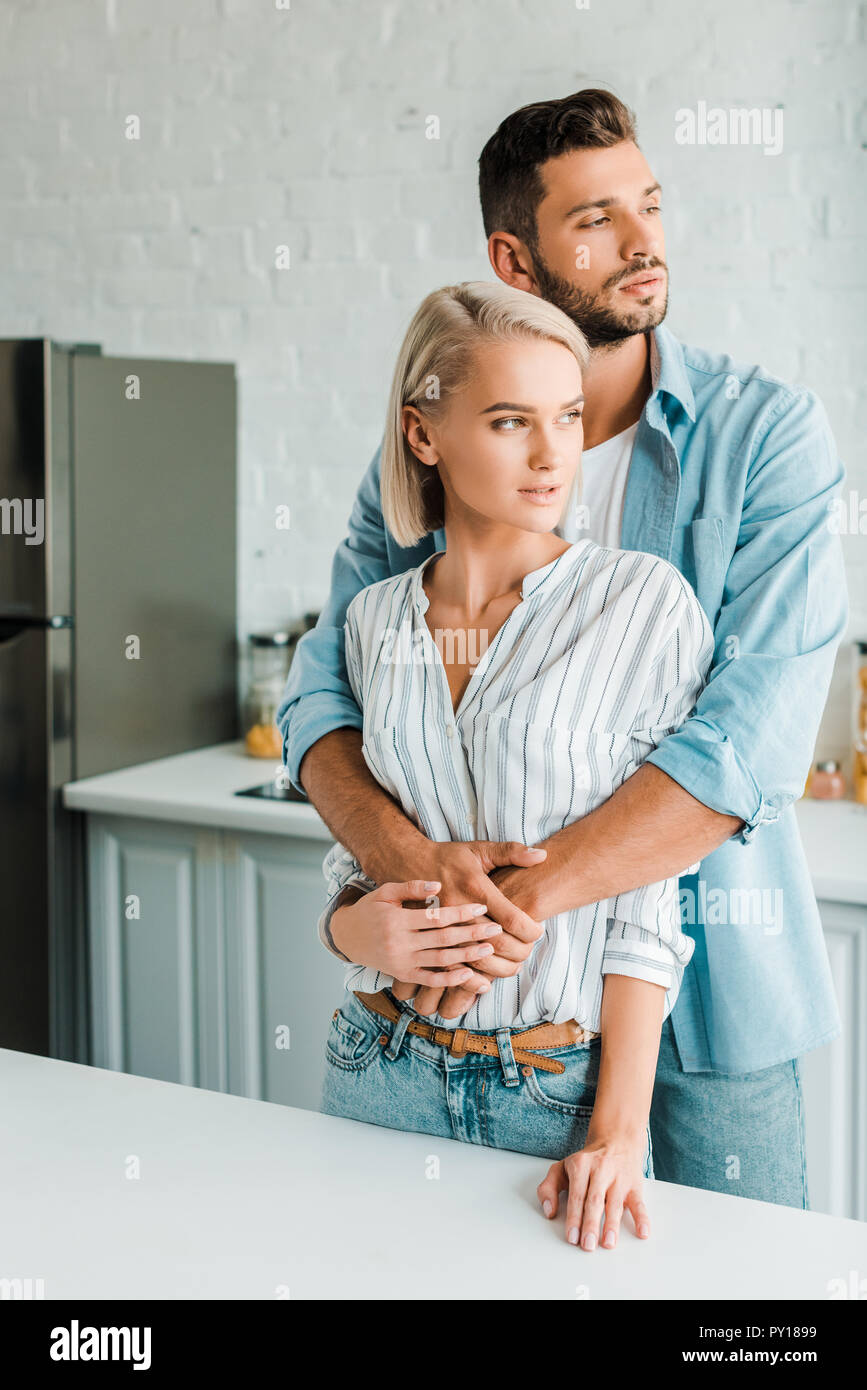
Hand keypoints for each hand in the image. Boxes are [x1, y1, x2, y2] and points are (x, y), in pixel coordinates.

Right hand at [330, 878, 504, 993]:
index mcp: (397, 920)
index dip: (460, 912)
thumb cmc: (371, 909)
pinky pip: (430, 980)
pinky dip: (450, 980)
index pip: (435, 917)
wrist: (347, 936)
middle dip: (471, 934)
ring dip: (467, 957)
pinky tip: (470, 976)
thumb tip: (438, 884)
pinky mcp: (403, 975)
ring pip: (440, 961)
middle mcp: (399, 943)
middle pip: (442, 939)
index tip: (482, 908)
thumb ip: (412, 887)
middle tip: (496, 930)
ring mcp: (401, 962)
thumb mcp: (386, 891)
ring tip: (490, 950)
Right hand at [401, 842, 547, 1017]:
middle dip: (517, 951)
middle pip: (494, 942)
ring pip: (472, 958)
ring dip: (496, 968)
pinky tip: (481, 982)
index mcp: (472, 886)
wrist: (402, 861)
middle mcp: (453, 908)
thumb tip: (541, 857)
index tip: (536, 931)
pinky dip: (464, 980)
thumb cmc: (445, 857)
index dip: (529, 929)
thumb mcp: (478, 849)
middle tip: (526, 952)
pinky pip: (443, 969)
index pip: (510, 917)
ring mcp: (438, 927)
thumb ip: (511, 852)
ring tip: (511, 967)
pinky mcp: (421, 940)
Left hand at [537, 1129, 649, 1250]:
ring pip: (615, 1203)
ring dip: (612, 1225)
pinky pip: (639, 1203)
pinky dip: (642, 1218)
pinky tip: (642, 1233)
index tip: (572, 1237)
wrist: (617, 1140)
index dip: (574, 1218)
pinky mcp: (635, 1185)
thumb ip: (548, 1188)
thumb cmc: (587, 1161)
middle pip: (595, 1200)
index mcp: (580, 1166)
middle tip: (587, 1245)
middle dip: (590, 1224)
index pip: (576, 1195)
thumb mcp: (562, 1167)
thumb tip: (549, 1211)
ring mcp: (619, 1178)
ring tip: (608, 1243)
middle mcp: (601, 1170)